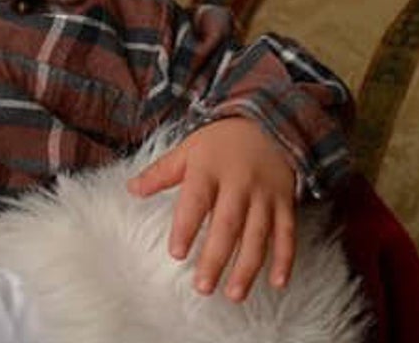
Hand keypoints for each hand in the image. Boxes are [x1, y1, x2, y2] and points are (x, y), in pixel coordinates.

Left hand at [127, 117, 297, 299]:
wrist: (269, 124)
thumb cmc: (220, 142)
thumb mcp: (187, 150)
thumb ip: (161, 173)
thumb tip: (131, 189)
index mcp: (209, 170)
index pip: (195, 201)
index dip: (186, 227)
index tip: (177, 253)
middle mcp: (239, 184)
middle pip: (228, 225)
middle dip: (216, 258)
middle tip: (203, 287)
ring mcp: (265, 196)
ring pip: (258, 236)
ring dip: (248, 268)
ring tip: (234, 294)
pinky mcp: (286, 204)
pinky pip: (287, 234)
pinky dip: (285, 259)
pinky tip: (278, 284)